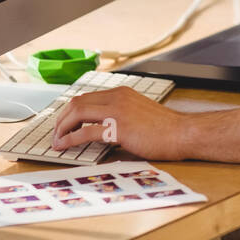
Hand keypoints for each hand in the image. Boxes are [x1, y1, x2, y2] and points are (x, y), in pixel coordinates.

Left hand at [52, 86, 190, 160]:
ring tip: (57, 141)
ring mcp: (118, 111)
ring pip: (77, 113)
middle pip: (77, 102)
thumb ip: (120, 116)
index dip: (70, 111)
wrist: (184, 133)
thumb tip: (101, 130)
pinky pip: (86, 131)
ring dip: (62, 128)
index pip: (86, 97)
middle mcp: (117, 98)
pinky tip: (65, 146)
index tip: (63, 123)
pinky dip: (71, 139)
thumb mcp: (139, 113)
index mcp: (122, 93)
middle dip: (61, 119)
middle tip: (56, 133)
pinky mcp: (119, 128)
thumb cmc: (166, 128)